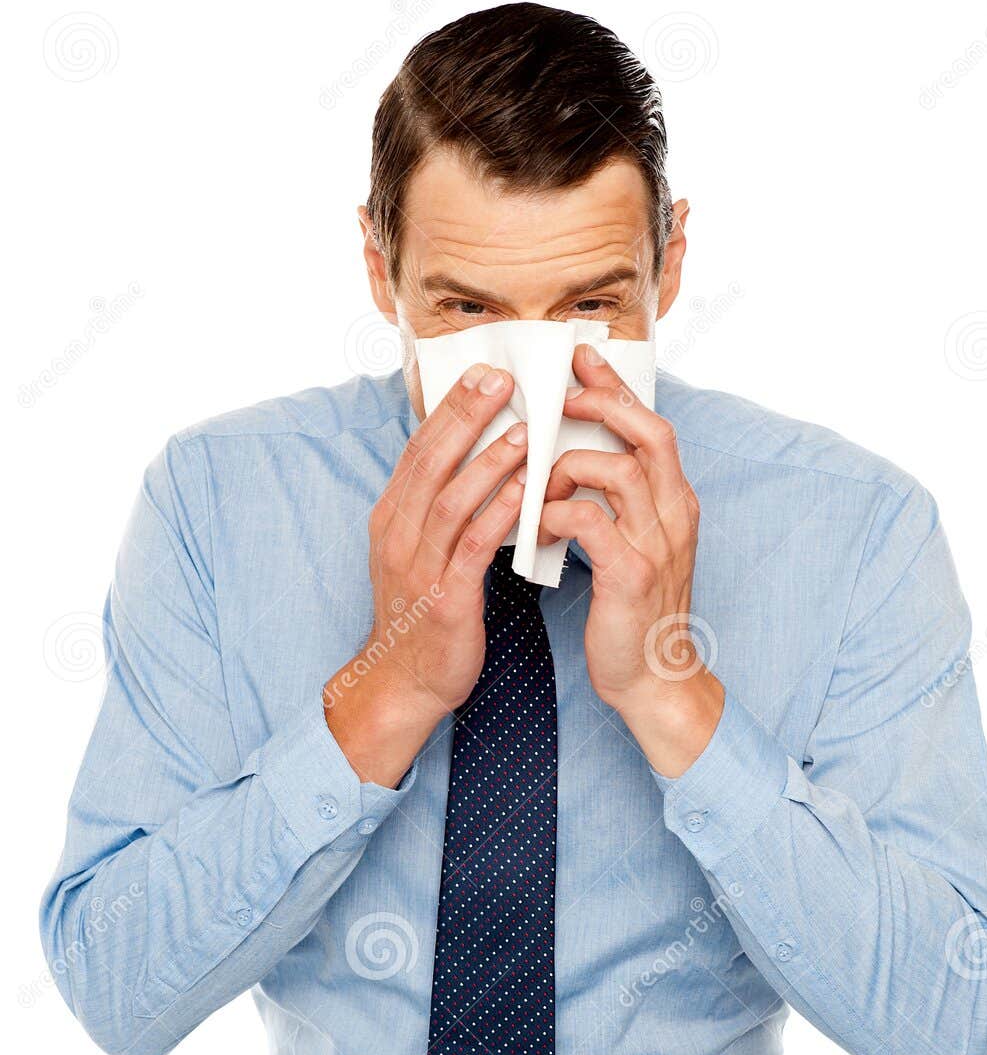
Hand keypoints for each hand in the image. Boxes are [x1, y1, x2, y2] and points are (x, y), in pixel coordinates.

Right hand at [325, 363, 526, 786]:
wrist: (405, 681)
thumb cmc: (423, 614)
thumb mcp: (418, 552)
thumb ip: (437, 508)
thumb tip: (472, 461)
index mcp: (391, 517)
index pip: (420, 449)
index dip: (450, 408)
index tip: (482, 373)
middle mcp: (398, 535)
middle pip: (431, 462)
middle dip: (467, 417)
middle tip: (502, 380)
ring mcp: (418, 566)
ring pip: (452, 499)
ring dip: (489, 462)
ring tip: (526, 431)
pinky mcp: (445, 599)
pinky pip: (472, 547)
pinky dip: (499, 515)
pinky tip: (526, 492)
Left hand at [539, 342, 723, 776]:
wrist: (652, 678)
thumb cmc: (633, 612)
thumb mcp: (635, 545)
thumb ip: (618, 503)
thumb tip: (576, 459)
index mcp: (675, 502)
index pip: (652, 425)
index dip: (618, 389)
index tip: (583, 361)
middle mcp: (674, 514)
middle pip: (647, 432)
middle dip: (600, 405)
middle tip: (559, 399)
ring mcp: (656, 543)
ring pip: (614, 470)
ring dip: (566, 469)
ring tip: (540, 492)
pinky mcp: (630, 573)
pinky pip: (589, 519)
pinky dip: (557, 513)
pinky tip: (541, 531)